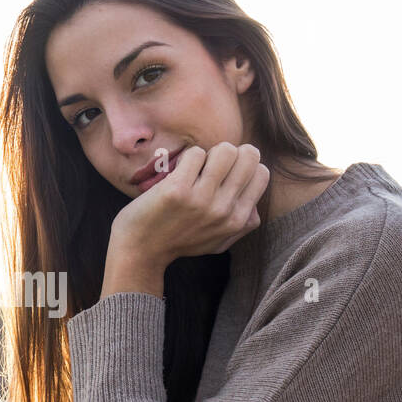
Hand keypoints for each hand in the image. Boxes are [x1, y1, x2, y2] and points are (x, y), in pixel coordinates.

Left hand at [112, 142, 267, 265]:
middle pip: (249, 156)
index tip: (225, 173)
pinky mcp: (178, 190)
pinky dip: (187, 157)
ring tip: (196, 166)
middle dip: (230, 153)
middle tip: (210, 166)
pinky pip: (195, 153)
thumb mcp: (218, 243)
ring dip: (209, 152)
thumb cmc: (178, 242)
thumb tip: (255, 208)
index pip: (261, 173)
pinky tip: (178, 172)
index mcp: (238, 220)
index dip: (243, 165)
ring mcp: (201, 199)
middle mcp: (224, 210)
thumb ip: (241, 227)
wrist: (140, 251)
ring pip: (225, 150)